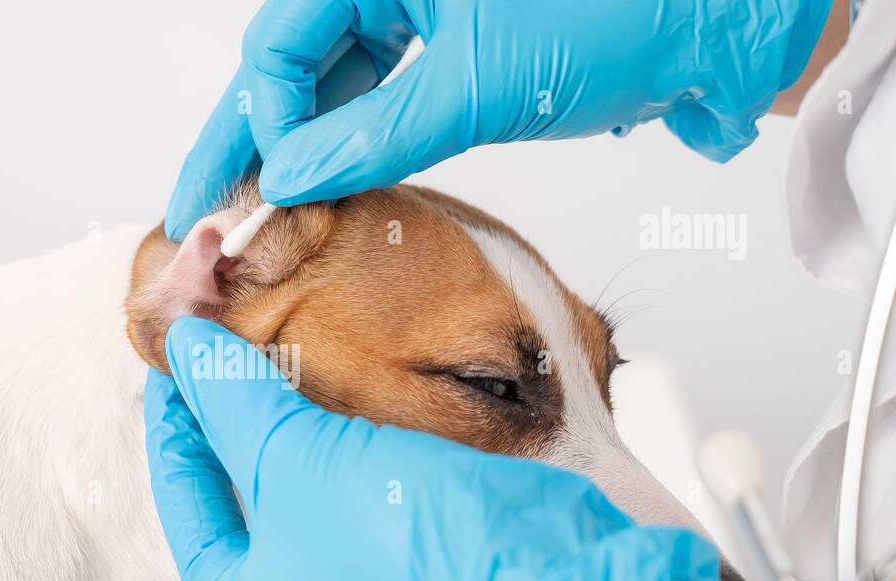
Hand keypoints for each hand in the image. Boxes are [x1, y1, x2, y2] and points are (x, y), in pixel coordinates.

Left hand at [144, 317, 728, 580]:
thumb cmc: (408, 544)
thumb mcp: (299, 457)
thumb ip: (234, 398)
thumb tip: (185, 345)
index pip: (180, 494)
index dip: (176, 411)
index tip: (181, 350)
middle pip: (234, 497)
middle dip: (229, 422)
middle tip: (221, 352)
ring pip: (291, 495)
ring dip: (283, 430)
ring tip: (270, 360)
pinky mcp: (398, 574)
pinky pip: (342, 500)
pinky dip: (331, 448)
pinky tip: (332, 398)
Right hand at [165, 0, 830, 239]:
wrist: (715, 26)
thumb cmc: (619, 11)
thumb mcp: (477, 81)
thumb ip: (368, 136)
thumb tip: (286, 180)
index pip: (280, 46)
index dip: (259, 126)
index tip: (256, 196)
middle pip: (293, 68)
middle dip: (252, 144)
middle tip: (207, 213)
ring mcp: (422, 19)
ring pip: (333, 90)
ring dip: (299, 154)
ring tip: (257, 216)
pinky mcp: (454, 58)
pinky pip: (379, 103)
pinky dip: (351, 150)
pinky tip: (325, 192)